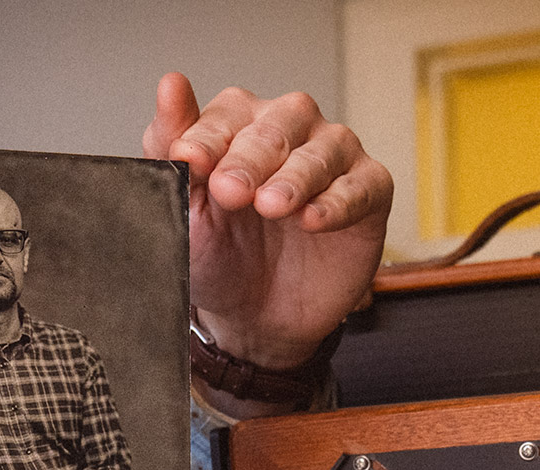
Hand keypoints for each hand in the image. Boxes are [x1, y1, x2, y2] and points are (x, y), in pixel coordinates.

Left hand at [143, 73, 391, 371]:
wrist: (255, 316)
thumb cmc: (219, 254)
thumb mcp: (183, 208)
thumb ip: (170, 145)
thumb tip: (171, 83)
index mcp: (240, 124)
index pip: (227, 114)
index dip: (208, 137)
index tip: (189, 161)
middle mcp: (290, 129)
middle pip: (277, 125)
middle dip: (250, 158)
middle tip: (230, 191)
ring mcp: (333, 157)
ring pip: (322, 150)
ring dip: (295, 178)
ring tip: (272, 207)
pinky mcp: (370, 191)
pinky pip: (362, 186)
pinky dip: (338, 202)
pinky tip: (314, 220)